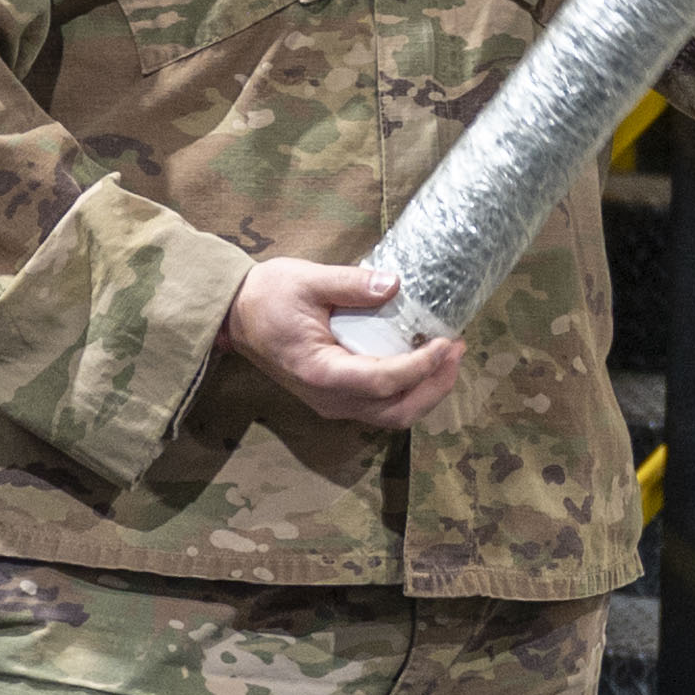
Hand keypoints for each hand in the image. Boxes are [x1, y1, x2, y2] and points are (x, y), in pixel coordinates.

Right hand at [224, 256, 462, 426]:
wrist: (235, 315)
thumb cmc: (267, 296)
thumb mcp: (307, 279)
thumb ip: (351, 283)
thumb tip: (394, 284)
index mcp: (320, 372)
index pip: (382, 380)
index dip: (421, 366)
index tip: (447, 341)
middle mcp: (329, 398)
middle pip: (396, 411)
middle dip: (435, 385)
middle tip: (458, 351)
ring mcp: (333, 402)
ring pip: (392, 415)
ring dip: (427, 391)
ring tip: (449, 358)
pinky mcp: (337, 398)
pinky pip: (381, 407)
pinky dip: (409, 391)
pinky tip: (424, 363)